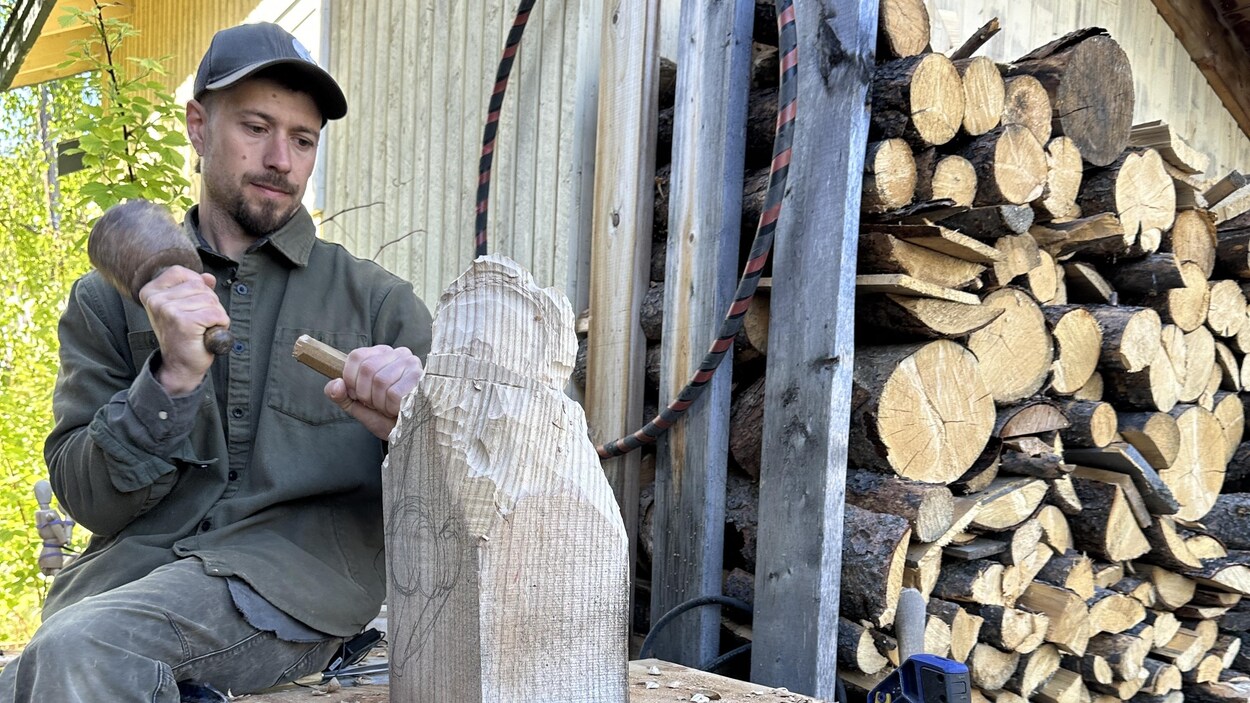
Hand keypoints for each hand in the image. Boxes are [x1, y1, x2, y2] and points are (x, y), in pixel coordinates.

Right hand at [139, 266, 228, 395]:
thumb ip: (195, 289)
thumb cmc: (183, 337)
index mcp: (151, 292)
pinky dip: (221, 324)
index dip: (196, 285)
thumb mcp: (185, 307)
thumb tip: (208, 277)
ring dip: (216, 315)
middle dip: (210, 303)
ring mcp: (168, 310)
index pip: (181, 272)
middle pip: (200, 286)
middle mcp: (156, 299)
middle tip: (199, 322)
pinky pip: (216, 314)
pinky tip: (207, 334)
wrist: (180, 366)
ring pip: (211, 300)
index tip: (192, 305)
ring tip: (202, 328)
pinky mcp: (184, 322)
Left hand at [324, 345, 423, 439]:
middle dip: (366, 394)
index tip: (359, 396)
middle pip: (368, 368)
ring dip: (380, 403)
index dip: (351, 380)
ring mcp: (412, 364)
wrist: (411, 434)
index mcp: (381, 354)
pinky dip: (391, 407)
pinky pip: (394, 393)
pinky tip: (399, 410)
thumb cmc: (386, 418)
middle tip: (376, 405)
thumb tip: (335, 384)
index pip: (357, 356)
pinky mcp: (421, 379)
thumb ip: (340, 395)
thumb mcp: (357, 406)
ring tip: (389, 408)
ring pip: (381, 381)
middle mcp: (399, 353)